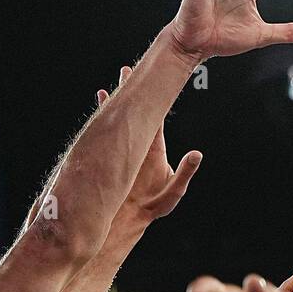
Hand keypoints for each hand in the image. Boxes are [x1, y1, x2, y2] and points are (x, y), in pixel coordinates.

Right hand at [98, 66, 202, 222]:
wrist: (125, 221)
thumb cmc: (152, 208)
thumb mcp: (172, 193)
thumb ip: (184, 173)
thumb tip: (196, 154)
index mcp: (154, 148)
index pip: (153, 117)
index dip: (152, 99)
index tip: (149, 80)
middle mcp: (137, 145)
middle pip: (134, 113)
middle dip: (129, 92)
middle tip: (125, 70)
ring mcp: (122, 151)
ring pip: (117, 122)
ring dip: (111, 105)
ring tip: (107, 88)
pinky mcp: (108, 158)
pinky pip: (101, 137)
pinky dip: (99, 123)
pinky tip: (96, 111)